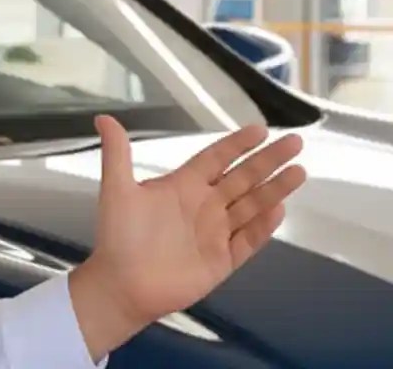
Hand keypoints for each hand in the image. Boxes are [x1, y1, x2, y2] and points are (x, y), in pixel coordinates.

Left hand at [68, 115, 306, 359]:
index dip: (237, 144)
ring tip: (298, 171)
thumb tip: (103, 118)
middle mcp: (204, 206)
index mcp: (182, 186)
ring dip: (274, 189)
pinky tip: (279, 209)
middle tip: (295, 143)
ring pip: (251, 206)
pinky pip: (248, 240)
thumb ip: (117, 154)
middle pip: (243, 178)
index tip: (260, 129)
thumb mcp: (117, 191)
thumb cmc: (118, 236)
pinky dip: (263, 227)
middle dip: (268, 161)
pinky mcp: (222, 260)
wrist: (121, 284)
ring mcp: (216, 233)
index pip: (216, 158)